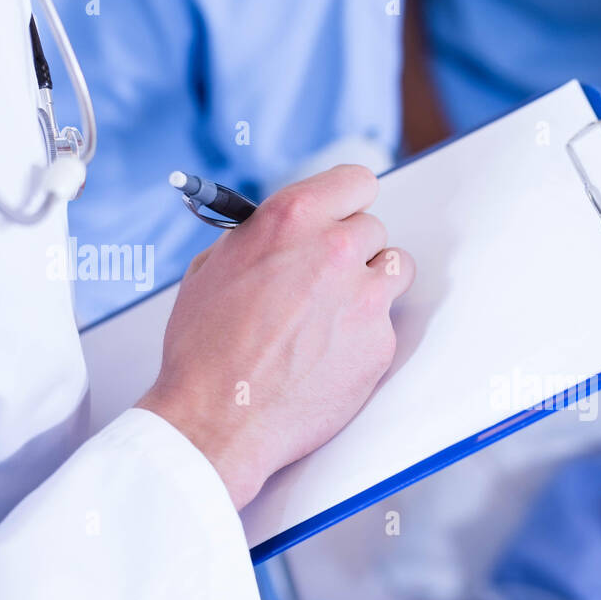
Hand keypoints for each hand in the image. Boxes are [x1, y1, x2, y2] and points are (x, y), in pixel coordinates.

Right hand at [138, 165, 414, 508]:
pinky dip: (364, 335)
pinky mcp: (380, 342)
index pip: (356, 180)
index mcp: (292, 218)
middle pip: (373, 229)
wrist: (216, 419)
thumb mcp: (216, 267)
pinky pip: (386, 323)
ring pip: (395, 269)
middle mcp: (335, 250)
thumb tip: (288, 230)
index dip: (347, 202)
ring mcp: (364, 298)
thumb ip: (262, 237)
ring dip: (371, 284)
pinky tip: (328, 356)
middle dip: (351, 250)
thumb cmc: (205, 348)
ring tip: (334, 313)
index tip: (342, 216)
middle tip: (323, 279)